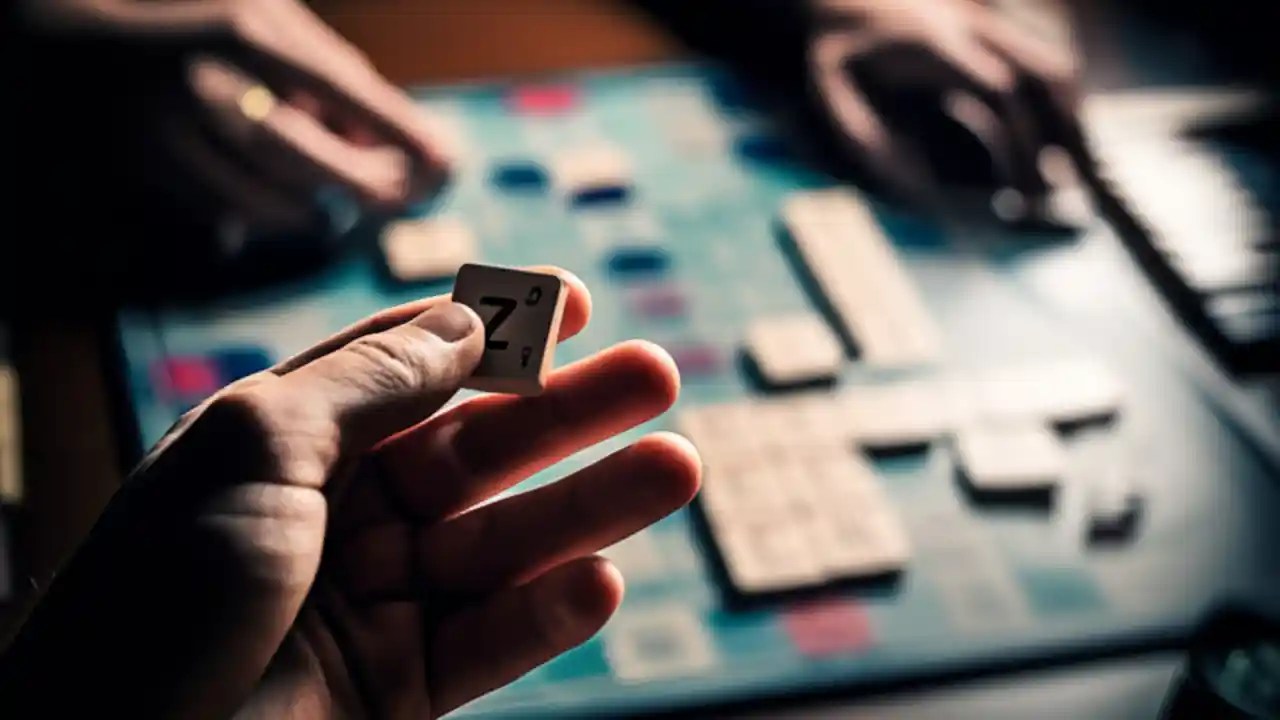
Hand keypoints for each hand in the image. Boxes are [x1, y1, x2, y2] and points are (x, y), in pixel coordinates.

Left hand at [0, 270, 701, 718]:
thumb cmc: (161, 596)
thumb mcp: (256, 447)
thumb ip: (370, 381)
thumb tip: (466, 320)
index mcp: (289, 441)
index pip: (409, 367)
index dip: (493, 331)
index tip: (572, 302)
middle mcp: (337, 513)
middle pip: (478, 449)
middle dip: (568, 412)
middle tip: (657, 374)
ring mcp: (373, 601)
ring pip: (505, 543)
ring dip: (593, 506)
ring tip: (679, 466)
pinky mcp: (398, 686)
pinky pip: (490, 641)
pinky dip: (549, 615)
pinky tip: (603, 582)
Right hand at [16, 0, 450, 238]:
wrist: (82, 42)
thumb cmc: (205, 29)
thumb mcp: (271, 24)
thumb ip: (332, 77)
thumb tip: (393, 146)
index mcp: (250, 33)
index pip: (347, 92)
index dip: (404, 135)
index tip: (448, 167)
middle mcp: (209, 81)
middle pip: (307, 156)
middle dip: (362, 185)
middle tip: (396, 197)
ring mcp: (171, 128)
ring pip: (267, 196)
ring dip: (314, 209)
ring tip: (331, 201)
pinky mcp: (148, 167)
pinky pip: (225, 213)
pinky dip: (265, 217)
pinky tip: (285, 206)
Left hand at [806, 0, 1082, 216]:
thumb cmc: (834, 52)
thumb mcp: (833, 99)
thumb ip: (871, 143)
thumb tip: (923, 196)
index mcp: (931, 45)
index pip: (998, 89)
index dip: (1020, 141)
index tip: (1024, 193)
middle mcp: (970, 22)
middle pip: (1044, 69)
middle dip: (1067, 132)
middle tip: (1068, 190)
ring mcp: (986, 15)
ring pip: (1053, 57)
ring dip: (1072, 114)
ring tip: (1079, 169)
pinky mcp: (993, 17)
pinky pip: (1044, 53)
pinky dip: (1059, 95)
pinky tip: (1060, 134)